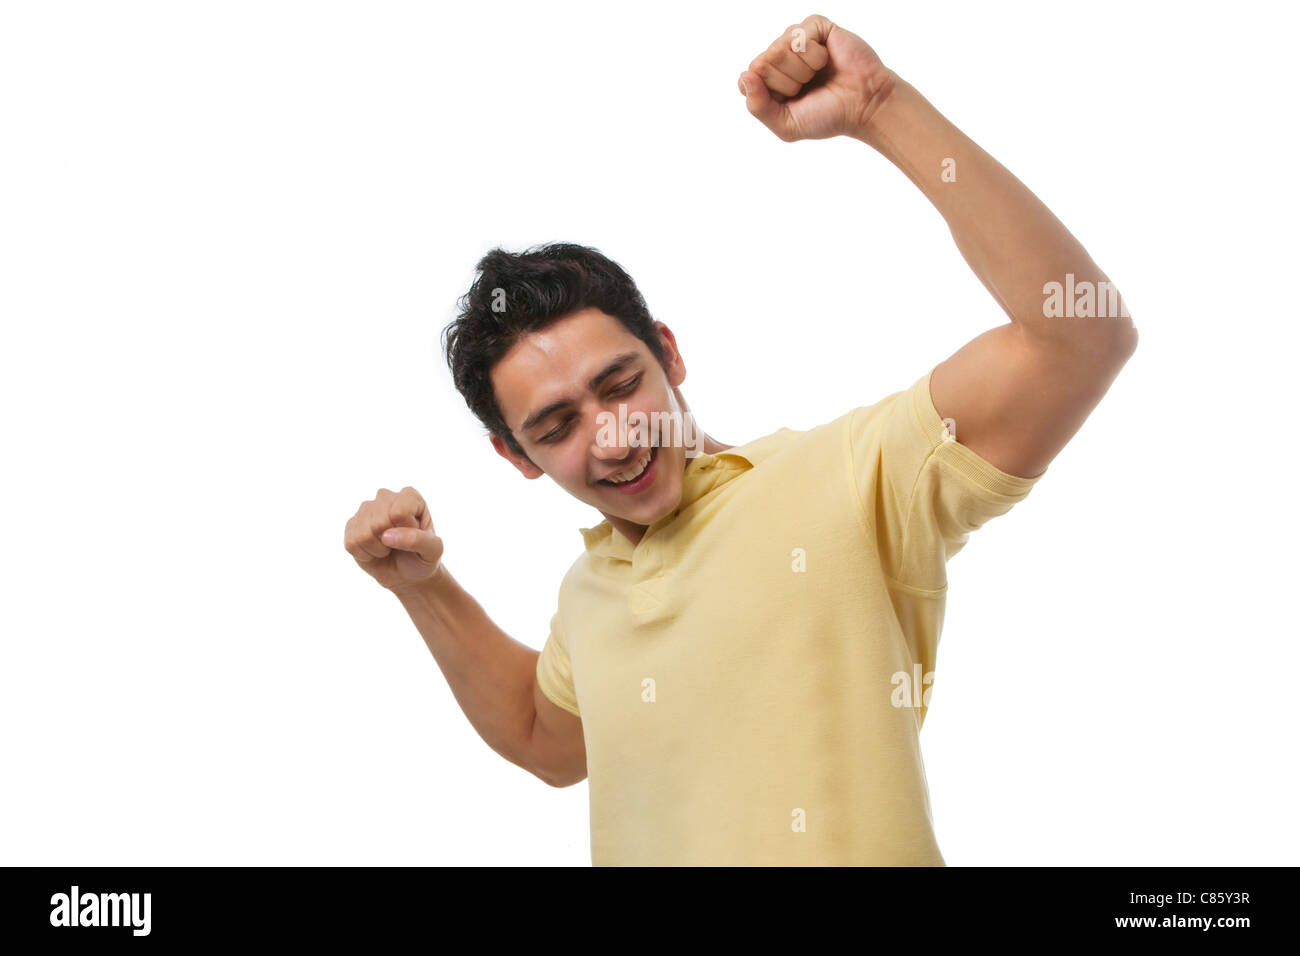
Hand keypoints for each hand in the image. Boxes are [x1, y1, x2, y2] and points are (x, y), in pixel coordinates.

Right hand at [344, 486, 444, 592]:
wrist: (407, 573)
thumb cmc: (422, 557)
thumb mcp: (433, 550)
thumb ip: (417, 540)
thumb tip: (386, 535)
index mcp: (409, 496)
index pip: (400, 512)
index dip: (407, 531)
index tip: (414, 535)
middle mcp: (385, 497)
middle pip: (379, 522)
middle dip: (391, 542)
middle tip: (399, 544)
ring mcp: (366, 509)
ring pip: (364, 535)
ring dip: (378, 549)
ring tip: (388, 547)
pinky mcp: (352, 525)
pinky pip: (353, 544)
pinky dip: (365, 555)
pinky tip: (375, 550)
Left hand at [739, 14, 895, 141]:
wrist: (864, 104)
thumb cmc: (827, 115)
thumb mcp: (786, 124)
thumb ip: (758, 107)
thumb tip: (745, 75)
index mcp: (767, 81)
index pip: (748, 79)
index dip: (772, 93)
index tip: (794, 100)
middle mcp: (777, 57)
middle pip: (762, 63)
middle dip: (788, 82)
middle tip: (810, 86)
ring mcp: (795, 40)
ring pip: (779, 49)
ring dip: (802, 70)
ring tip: (819, 74)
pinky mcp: (814, 26)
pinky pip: (800, 36)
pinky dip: (815, 55)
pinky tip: (827, 60)